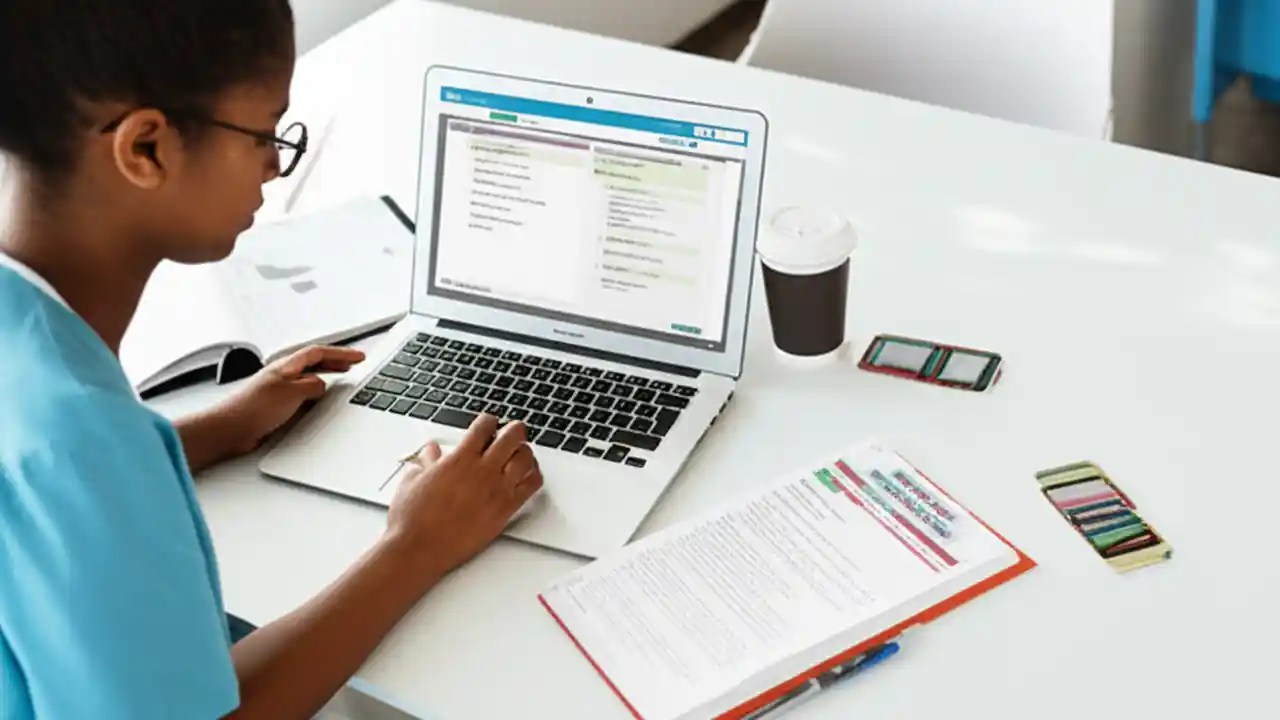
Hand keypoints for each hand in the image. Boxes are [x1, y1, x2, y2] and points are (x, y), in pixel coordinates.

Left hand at [219, 345, 365, 454]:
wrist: (230, 429)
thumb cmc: (253, 408)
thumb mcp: (292, 393)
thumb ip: (312, 386)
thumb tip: (322, 385)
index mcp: (286, 366)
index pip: (319, 352)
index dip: (341, 353)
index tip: (358, 357)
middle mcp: (283, 374)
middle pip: (315, 362)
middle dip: (337, 361)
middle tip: (355, 362)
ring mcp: (280, 389)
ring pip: (310, 376)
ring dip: (328, 374)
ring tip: (343, 375)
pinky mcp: (278, 405)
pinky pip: (304, 393)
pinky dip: (317, 391)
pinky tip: (321, 399)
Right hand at [385, 415, 543, 578]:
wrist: (420, 549)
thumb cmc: (412, 519)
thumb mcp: (412, 480)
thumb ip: (426, 460)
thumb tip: (431, 450)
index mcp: (460, 459)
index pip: (486, 425)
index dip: (489, 421)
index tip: (488, 424)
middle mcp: (483, 471)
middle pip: (513, 435)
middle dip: (512, 430)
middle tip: (510, 433)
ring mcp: (497, 490)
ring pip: (527, 458)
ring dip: (524, 451)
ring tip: (519, 453)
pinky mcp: (506, 510)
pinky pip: (532, 485)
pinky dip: (534, 475)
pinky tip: (529, 475)